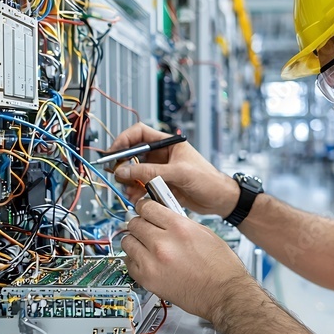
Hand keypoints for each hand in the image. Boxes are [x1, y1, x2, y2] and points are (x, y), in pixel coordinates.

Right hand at [108, 123, 239, 216]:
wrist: (220, 200)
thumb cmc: (208, 180)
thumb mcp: (179, 173)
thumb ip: (151, 172)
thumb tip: (125, 170)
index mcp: (168, 144)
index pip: (139, 133)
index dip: (124, 140)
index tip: (113, 152)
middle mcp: (161, 156)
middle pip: (133, 154)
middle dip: (123, 164)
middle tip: (117, 174)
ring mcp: (160, 171)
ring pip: (135, 173)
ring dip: (129, 181)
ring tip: (129, 190)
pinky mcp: (160, 186)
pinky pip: (142, 186)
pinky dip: (136, 192)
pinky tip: (136, 198)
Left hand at [122, 199, 254, 320]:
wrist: (224, 293)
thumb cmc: (220, 267)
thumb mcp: (204, 233)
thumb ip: (179, 222)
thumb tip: (163, 217)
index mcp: (178, 228)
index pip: (146, 207)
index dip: (144, 207)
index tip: (144, 210)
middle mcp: (162, 243)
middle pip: (134, 223)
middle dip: (140, 223)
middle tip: (145, 228)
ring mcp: (152, 262)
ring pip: (127, 242)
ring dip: (135, 241)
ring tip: (144, 245)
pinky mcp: (147, 280)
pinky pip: (128, 263)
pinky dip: (134, 259)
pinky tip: (144, 260)